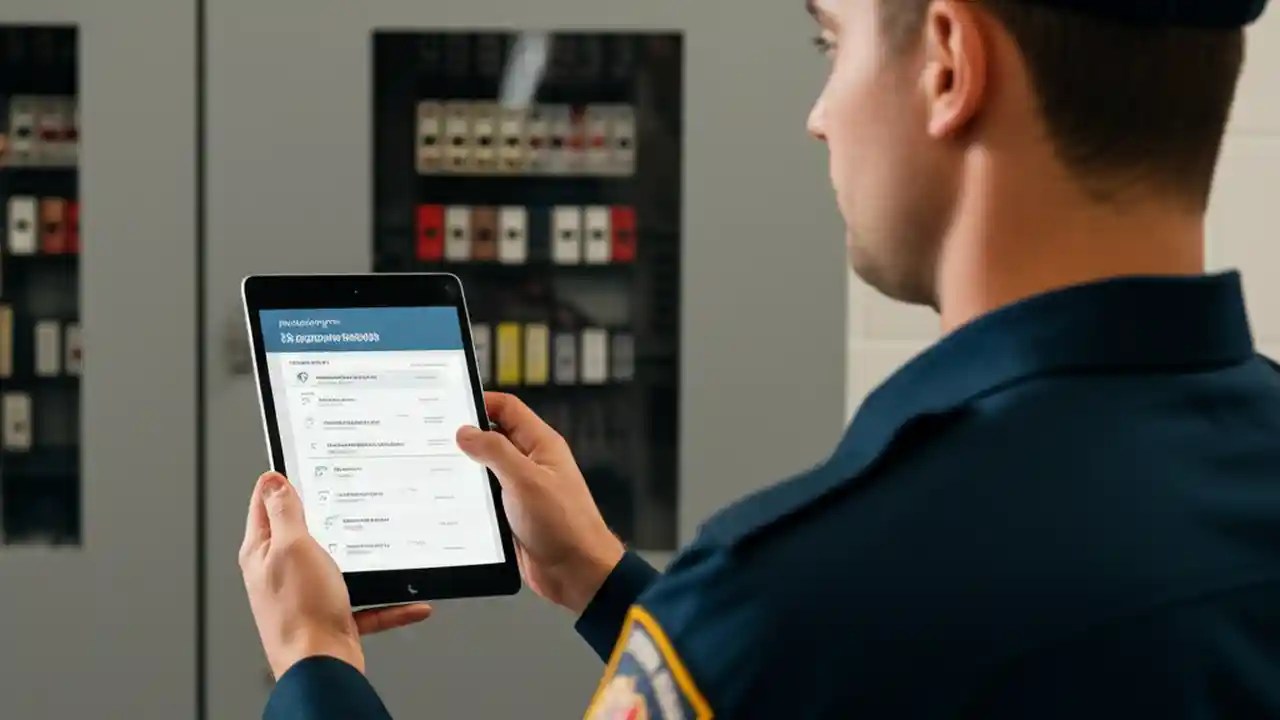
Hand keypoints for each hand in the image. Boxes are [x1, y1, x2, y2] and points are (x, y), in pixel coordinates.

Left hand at [239, 472, 432, 678]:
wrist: (320, 667)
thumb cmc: (300, 613)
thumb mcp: (293, 546)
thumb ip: (285, 512)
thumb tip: (271, 481)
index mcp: (263, 552)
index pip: (264, 505)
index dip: (279, 482)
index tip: (297, 462)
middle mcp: (281, 573)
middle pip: (302, 534)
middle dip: (327, 516)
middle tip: (347, 494)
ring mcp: (307, 596)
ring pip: (338, 566)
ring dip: (364, 560)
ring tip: (384, 545)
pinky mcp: (332, 617)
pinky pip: (367, 604)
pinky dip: (389, 602)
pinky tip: (411, 601)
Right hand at [457, 393, 624, 614]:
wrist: (577, 573)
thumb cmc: (565, 525)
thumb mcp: (526, 481)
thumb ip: (496, 452)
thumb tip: (466, 432)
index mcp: (542, 445)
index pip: (508, 409)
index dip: (480, 402)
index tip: (451, 405)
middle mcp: (531, 463)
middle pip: (494, 437)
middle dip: (466, 436)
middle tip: (434, 437)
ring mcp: (522, 489)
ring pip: (486, 469)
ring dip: (465, 469)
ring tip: (435, 466)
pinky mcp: (512, 514)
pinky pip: (486, 497)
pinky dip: (469, 496)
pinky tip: (448, 498)